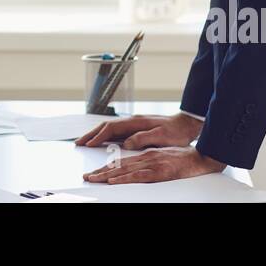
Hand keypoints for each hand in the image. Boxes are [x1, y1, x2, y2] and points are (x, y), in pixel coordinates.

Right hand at [75, 111, 202, 149]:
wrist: (186, 124)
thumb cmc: (176, 132)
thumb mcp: (161, 136)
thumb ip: (143, 138)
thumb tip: (126, 142)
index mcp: (136, 122)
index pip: (111, 128)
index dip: (98, 136)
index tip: (88, 144)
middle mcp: (133, 121)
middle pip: (106, 126)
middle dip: (91, 134)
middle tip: (78, 142)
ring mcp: (134, 124)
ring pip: (109, 128)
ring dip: (96, 134)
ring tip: (85, 141)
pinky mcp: (136, 128)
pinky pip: (115, 131)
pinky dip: (105, 136)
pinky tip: (102, 141)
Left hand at [83, 145, 226, 183]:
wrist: (200, 158)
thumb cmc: (183, 159)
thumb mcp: (162, 157)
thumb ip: (148, 160)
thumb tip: (134, 168)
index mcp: (146, 154)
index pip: (122, 161)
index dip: (107, 168)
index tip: (94, 173)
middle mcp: (146, 157)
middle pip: (119, 166)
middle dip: (101, 172)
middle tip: (87, 177)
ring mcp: (152, 164)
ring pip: (124, 170)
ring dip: (107, 175)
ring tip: (94, 179)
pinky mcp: (159, 172)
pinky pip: (138, 175)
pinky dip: (124, 178)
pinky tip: (115, 181)